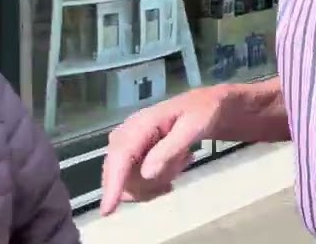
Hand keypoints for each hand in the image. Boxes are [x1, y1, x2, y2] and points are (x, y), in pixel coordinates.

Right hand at [100, 87, 223, 214]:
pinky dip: (157, 181)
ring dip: (157, 180)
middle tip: (177, 173)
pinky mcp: (135, 154)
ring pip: (130, 181)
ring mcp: (130, 145)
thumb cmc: (202, 112)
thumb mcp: (193, 127)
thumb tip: (146, 174)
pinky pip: (137, 180)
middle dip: (148, 183)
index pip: (120, 156)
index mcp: (140, 123)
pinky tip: (176, 166)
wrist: (208, 105)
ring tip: (181, 162)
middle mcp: (128, 134)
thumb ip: (170, 148)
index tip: (108, 210)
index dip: (113, 183)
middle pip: (121, 173)